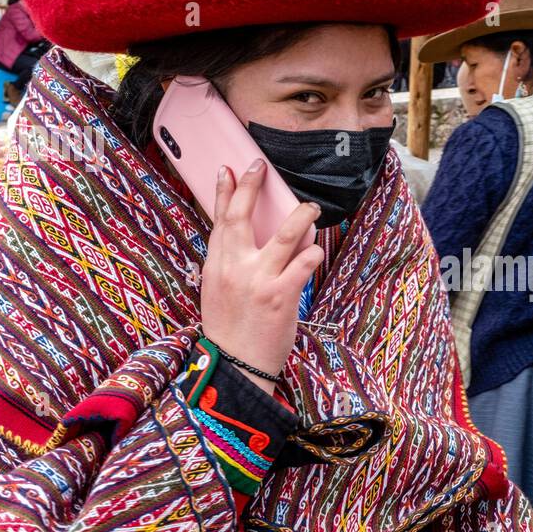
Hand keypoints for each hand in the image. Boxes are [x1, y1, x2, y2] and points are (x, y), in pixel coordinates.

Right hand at [200, 160, 322, 391]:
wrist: (236, 366)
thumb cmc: (230, 330)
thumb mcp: (217, 292)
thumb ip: (228, 264)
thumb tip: (242, 240)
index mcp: (216, 267)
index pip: (218, 221)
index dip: (223, 192)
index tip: (227, 170)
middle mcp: (234, 269)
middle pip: (241, 216)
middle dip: (250, 187)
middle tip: (260, 165)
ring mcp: (258, 280)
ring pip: (282, 236)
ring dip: (299, 216)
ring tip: (310, 207)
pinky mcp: (281, 295)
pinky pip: (302, 264)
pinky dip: (312, 252)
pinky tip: (316, 249)